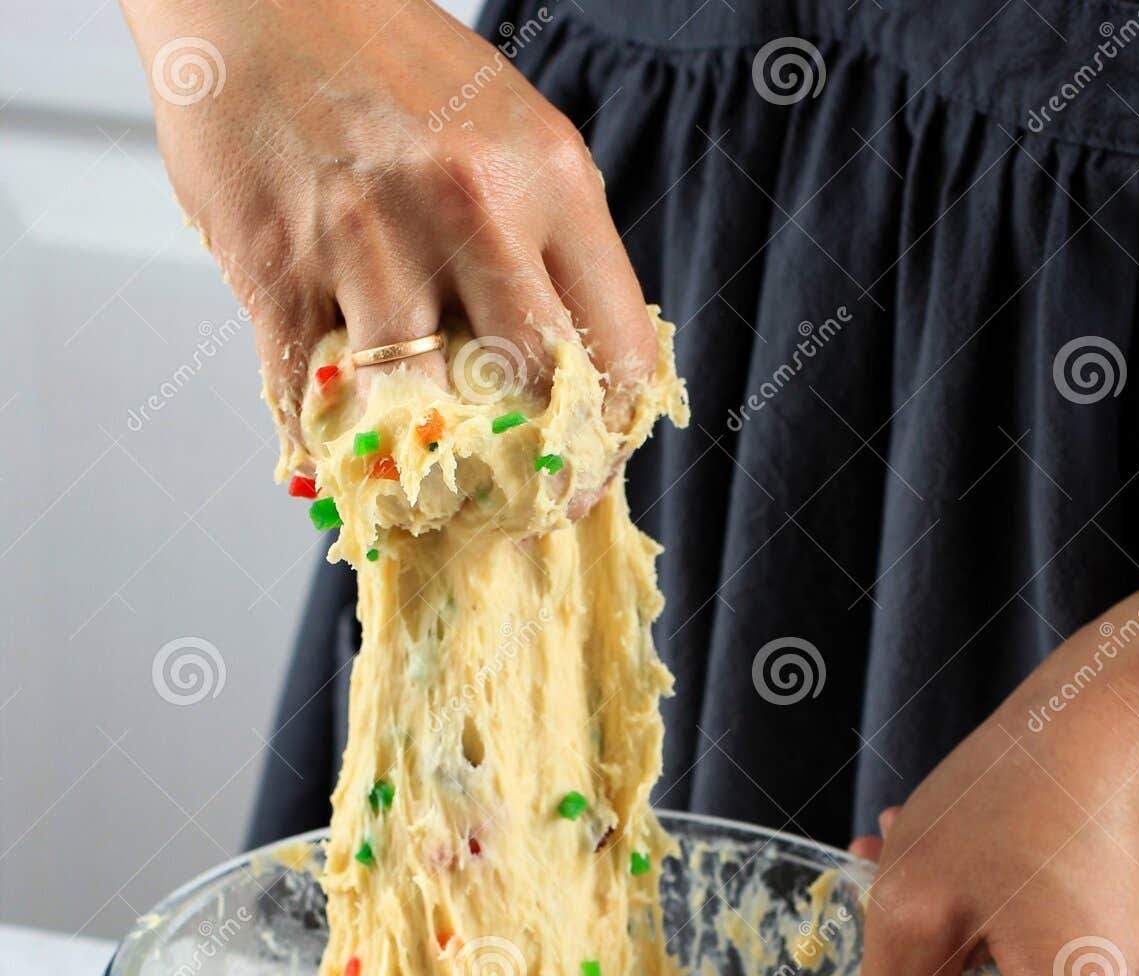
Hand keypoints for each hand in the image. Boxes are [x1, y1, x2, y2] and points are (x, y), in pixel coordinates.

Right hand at [122, 0, 654, 438]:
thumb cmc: (390, 67)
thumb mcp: (513, 135)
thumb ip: (548, 246)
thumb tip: (572, 383)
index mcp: (550, 177)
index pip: (619, 348)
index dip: (611, 438)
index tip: (588, 474)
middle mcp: (470, 206)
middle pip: (533, 390)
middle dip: (531, 467)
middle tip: (513, 502)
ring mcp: (370, 239)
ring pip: (421, 409)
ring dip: (425, 467)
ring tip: (426, 487)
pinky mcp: (277, 267)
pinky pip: (312, 398)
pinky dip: (325, 443)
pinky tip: (339, 451)